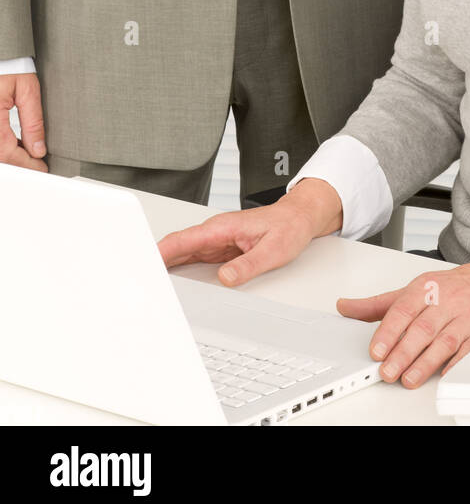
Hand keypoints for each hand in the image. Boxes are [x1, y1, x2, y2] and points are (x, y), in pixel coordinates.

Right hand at [0, 73, 47, 170]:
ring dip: (10, 156)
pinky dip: (3, 147)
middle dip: (19, 164)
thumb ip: (33, 120)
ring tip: (29, 154)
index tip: (41, 167)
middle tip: (37, 165)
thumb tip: (38, 148)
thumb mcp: (26, 88)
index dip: (26, 164)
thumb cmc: (6, 65)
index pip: (7, 151)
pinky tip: (16, 145)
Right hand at [157, 178, 342, 285]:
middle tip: (136, 281)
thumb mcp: (273, 250)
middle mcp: (215, 233)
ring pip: (182, 253)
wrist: (299, 218)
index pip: (183, 240)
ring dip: (164, 266)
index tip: (142, 263)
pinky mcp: (220, 249)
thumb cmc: (288, 228)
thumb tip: (225, 278)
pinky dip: (178, 268)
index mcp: (222, 228)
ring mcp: (216, 241)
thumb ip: (248, 265)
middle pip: (176, 246)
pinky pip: (193, 258)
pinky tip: (171, 280)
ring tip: (147, 284)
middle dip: (154, 261)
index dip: (160, 252)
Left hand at [337, 240, 469, 387]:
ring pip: (444, 340)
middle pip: (422, 327)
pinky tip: (445, 374)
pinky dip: (458, 362)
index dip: (388, 330)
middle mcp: (447, 299)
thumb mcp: (419, 287)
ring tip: (408, 379)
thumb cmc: (461, 286)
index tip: (376, 350)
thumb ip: (382, 303)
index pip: (403, 308)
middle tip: (387, 372)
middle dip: (403, 352)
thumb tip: (346, 307)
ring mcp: (468, 315)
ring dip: (425, 362)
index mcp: (427, 287)